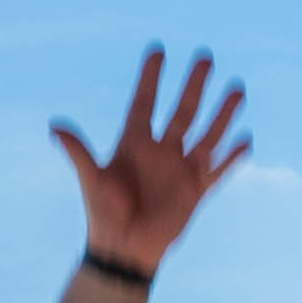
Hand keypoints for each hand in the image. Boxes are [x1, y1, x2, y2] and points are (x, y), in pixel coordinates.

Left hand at [56, 46, 252, 273]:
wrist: (124, 251)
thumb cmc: (103, 215)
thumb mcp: (92, 181)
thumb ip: (79, 153)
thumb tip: (55, 127)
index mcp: (134, 144)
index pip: (144, 102)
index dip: (150, 78)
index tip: (157, 51)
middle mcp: (160, 151)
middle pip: (182, 110)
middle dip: (194, 85)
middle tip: (205, 57)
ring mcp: (180, 170)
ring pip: (206, 134)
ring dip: (222, 113)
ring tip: (237, 89)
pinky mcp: (195, 191)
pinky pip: (218, 171)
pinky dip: (232, 158)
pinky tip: (246, 140)